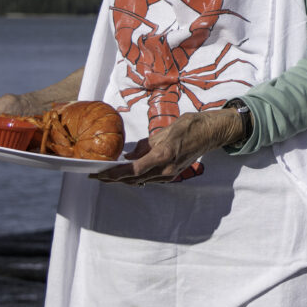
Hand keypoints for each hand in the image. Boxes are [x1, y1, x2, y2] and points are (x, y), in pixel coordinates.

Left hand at [93, 109, 242, 184]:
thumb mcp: (164, 131)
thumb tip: (128, 155)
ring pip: (141, 180)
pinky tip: (127, 173)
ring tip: (107, 175)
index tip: (99, 174)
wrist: (211, 132)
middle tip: (96, 177)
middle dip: (114, 179)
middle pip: (134, 179)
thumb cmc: (190, 126)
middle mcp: (166, 170)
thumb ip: (146, 145)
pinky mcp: (172, 174)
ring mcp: (170, 174)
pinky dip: (136, 177)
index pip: (133, 170)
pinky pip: (149, 179)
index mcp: (163, 156)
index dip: (114, 174)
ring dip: (123, 179)